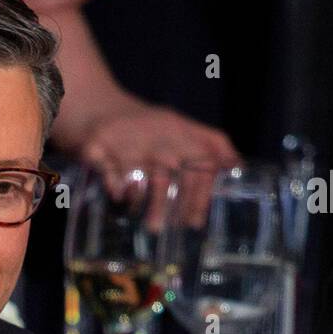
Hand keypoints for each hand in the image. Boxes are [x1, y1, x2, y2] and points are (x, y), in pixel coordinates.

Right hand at [59, 94, 238, 227]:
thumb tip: (237, 166)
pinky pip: (107, 171)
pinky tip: (119, 199)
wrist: (94, 104)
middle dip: (172, 204)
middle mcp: (153, 134)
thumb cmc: (144, 125)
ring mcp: (123, 140)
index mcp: (176, 129)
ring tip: (151, 225)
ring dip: (146, 202)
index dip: (200, 193)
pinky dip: (114, 187)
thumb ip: (210, 143)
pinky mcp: (96, 146)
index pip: (198, 160)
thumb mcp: (179, 125)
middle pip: (168, 174)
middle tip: (173, 229)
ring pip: (139, 175)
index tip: (196, 221)